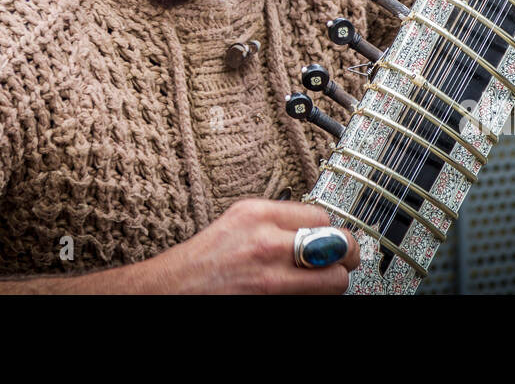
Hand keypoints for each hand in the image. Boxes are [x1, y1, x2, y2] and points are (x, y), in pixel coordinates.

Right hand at [137, 197, 362, 293]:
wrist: (170, 291)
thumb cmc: (201, 261)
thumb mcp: (237, 222)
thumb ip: (274, 222)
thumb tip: (316, 229)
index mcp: (258, 213)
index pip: (323, 216)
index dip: (333, 231)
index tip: (334, 241)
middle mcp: (266, 242)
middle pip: (337, 245)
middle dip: (344, 257)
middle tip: (343, 263)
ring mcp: (269, 277)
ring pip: (334, 280)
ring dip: (333, 284)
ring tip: (322, 284)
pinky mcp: (269, 302)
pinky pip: (311, 302)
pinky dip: (312, 300)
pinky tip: (300, 296)